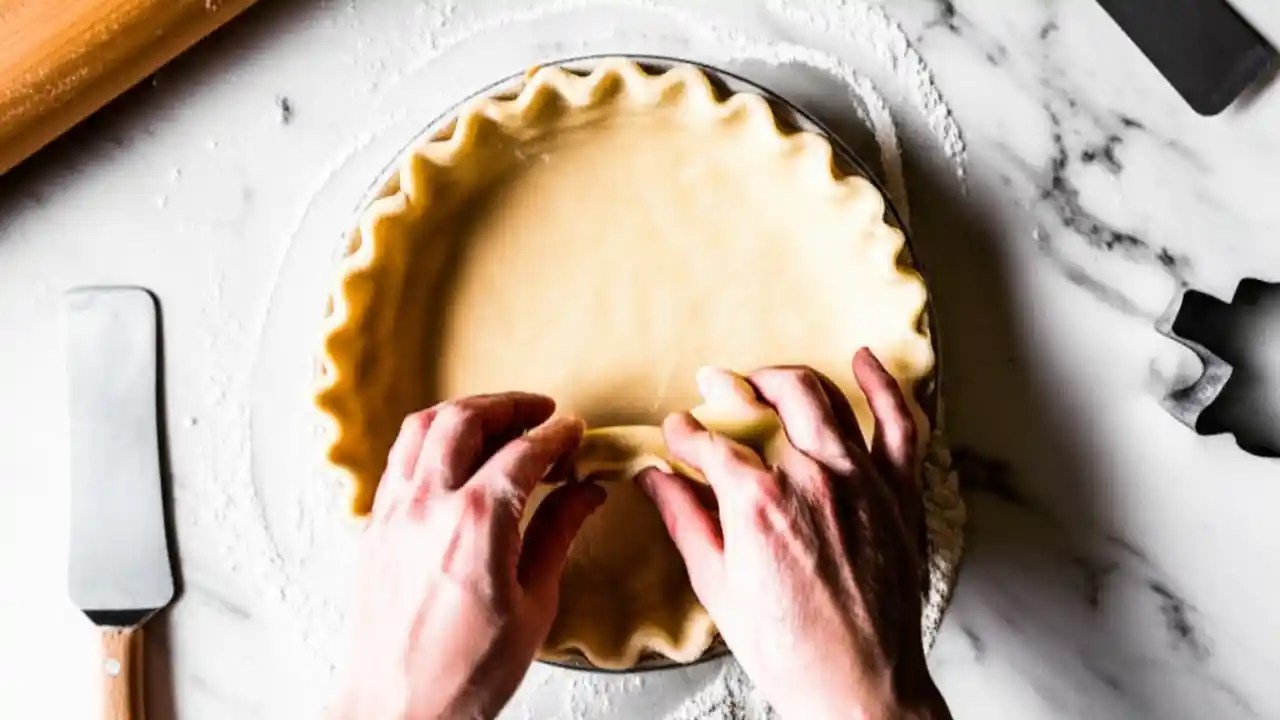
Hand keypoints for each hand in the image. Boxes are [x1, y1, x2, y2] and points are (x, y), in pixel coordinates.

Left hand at [335, 393, 605, 719]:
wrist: (398, 712)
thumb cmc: (466, 673)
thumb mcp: (534, 605)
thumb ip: (558, 534)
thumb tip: (585, 493)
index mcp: (476, 523)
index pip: (524, 452)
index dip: (556, 434)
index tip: (574, 431)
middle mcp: (428, 506)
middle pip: (465, 420)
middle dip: (508, 405)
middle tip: (539, 411)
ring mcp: (393, 514)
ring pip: (421, 428)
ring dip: (463, 413)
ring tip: (494, 420)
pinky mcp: (373, 529)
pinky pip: (398, 461)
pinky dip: (429, 442)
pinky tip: (451, 456)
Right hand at [638, 349, 948, 719]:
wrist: (860, 688)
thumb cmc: (789, 649)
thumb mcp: (718, 587)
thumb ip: (686, 521)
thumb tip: (656, 480)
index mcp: (757, 503)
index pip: (710, 442)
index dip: (685, 432)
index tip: (677, 432)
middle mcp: (811, 478)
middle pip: (768, 400)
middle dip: (734, 385)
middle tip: (718, 385)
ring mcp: (861, 479)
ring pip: (823, 398)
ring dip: (788, 379)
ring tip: (769, 380)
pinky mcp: (899, 492)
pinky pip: (898, 422)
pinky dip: (881, 385)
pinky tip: (863, 362)